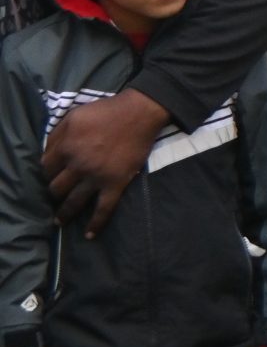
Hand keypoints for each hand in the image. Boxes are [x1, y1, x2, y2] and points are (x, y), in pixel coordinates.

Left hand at [43, 89, 166, 236]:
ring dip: (64, 213)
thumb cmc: (107, 112)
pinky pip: (104, 209)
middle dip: (54, 192)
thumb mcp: (74, 115)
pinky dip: (96, 224)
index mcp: (66, 147)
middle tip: (56, 195)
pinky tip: (89, 235)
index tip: (50, 176)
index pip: (46, 168)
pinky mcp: (116, 184)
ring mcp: (97, 177)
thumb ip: (57, 134)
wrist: (140, 113)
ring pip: (74, 202)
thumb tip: (46, 152)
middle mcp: (78, 165)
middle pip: (56, 188)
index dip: (46, 173)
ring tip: (60, 221)